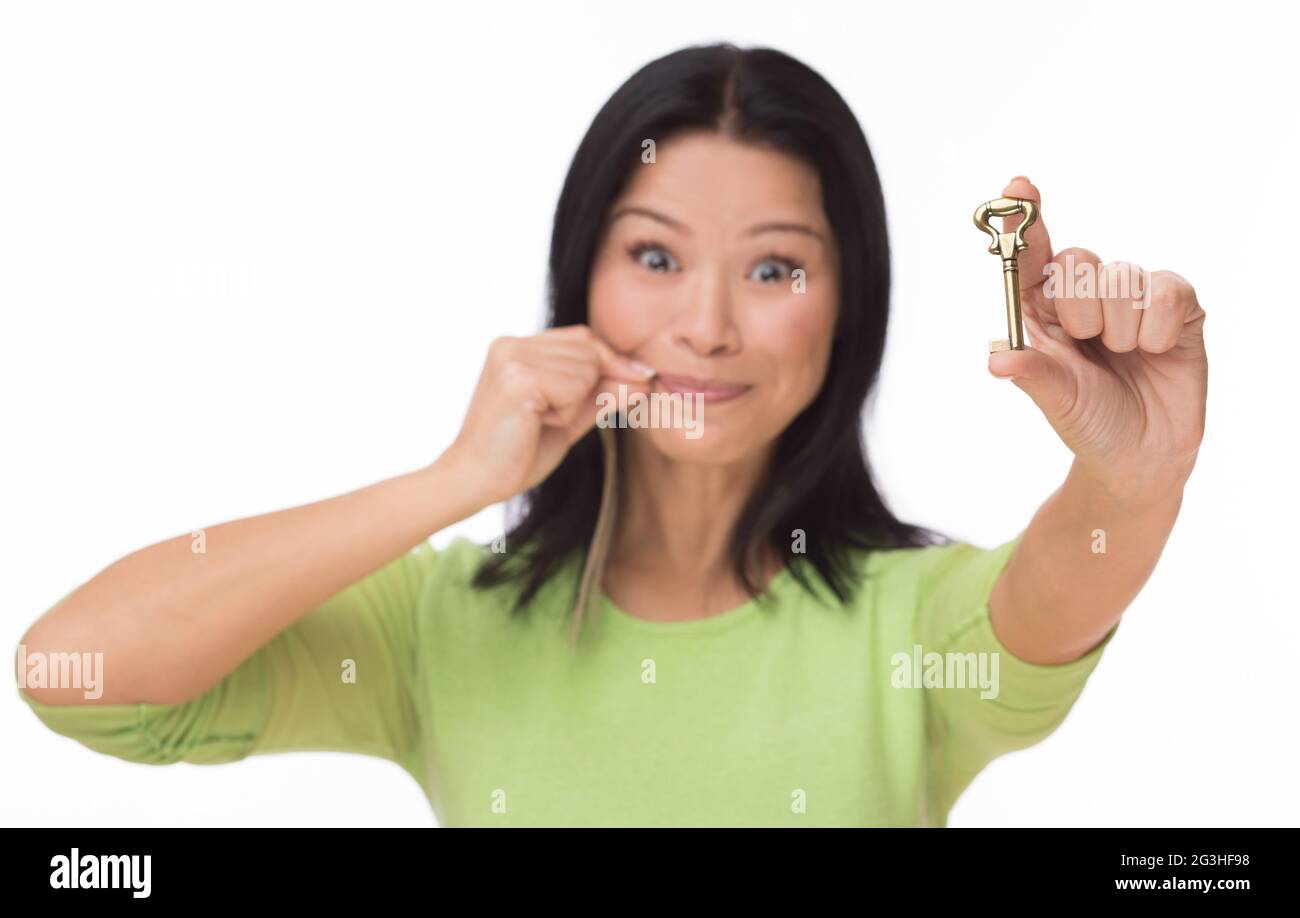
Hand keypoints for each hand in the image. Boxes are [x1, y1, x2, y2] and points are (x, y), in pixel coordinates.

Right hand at [438, 324, 654, 506]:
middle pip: (591, 350)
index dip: (612, 360)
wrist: (475, 480)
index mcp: (516, 347)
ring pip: (587, 370)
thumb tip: (645, 379)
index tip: (642, 379)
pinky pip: (575, 388)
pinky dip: (566, 413)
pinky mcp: (518, 379)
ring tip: (538, 421)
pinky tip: (535, 423)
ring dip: (574, 405)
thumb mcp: (568, 418)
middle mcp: (511, 344)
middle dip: (589, 389)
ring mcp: (513, 358)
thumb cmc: (516, 453)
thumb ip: (601, 395)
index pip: (584, 338)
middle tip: (548, 418)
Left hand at [988, 176, 1207, 500]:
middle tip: (1086, 344)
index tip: (1018, 187)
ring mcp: (1131, 298)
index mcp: (1043, 311)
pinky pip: (1165, 292)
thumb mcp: (1055, 399)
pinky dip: (1156, 330)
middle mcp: (1084, 296)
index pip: (1031, 256)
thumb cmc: (1088, 421)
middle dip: (1077, 309)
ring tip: (1121, 357)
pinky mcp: (1176, 306)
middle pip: (1075, 261)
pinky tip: (1154, 351)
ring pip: (1121, 278)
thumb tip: (996, 359)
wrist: (1141, 454)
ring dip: (1118, 329)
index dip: (1025, 221)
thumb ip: (1031, 371)